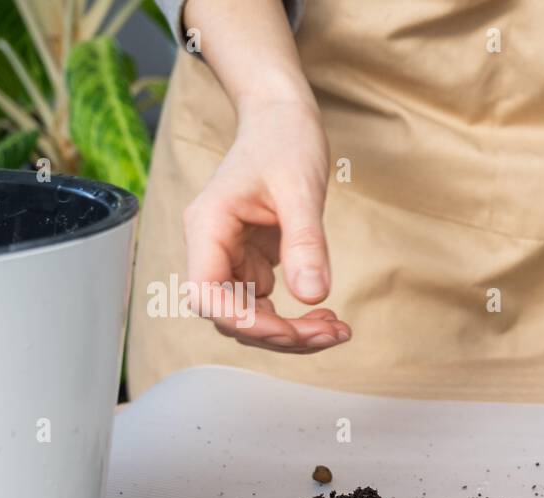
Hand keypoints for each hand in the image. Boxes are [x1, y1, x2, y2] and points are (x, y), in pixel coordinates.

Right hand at [182, 96, 349, 352]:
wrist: (282, 117)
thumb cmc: (284, 139)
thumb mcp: (301, 188)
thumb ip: (305, 242)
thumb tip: (312, 296)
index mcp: (208, 226)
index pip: (206, 295)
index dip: (247, 322)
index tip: (295, 330)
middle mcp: (212, 246)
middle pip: (229, 315)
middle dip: (279, 334)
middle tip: (332, 333)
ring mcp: (231, 256)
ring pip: (248, 316)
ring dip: (290, 333)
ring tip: (337, 329)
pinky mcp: (252, 260)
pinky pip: (266, 304)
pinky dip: (295, 319)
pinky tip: (327, 317)